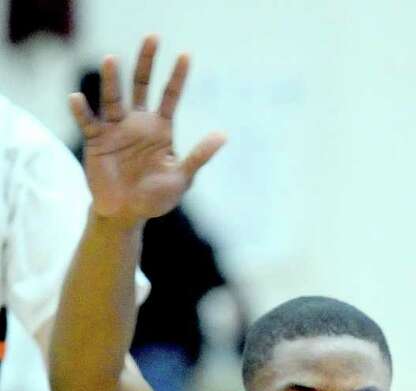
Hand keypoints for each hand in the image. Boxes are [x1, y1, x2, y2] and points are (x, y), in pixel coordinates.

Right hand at [68, 36, 224, 223]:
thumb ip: (199, 156)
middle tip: (153, 38)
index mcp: (160, 129)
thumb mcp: (181, 178)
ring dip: (112, 79)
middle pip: (141, 86)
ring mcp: (115, 128)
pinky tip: (77, 98)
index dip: (178, 77)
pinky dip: (81, 111)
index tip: (186, 55)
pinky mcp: (96, 140)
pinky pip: (88, 122)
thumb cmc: (155, 197)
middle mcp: (137, 122)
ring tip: (112, 59)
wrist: (126, 214)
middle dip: (147, 63)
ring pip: (113, 98)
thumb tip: (223, 135)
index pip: (170, 96)